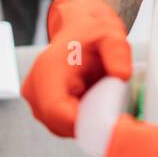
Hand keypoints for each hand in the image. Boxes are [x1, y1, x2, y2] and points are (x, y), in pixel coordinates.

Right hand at [21, 0, 130, 136]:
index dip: (82, 123)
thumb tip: (122, 75)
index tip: (108, 121)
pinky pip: (62, 124)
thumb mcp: (111, 36)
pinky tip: (91, 101)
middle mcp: (36, 86)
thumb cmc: (91, 33)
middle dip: (89, 123)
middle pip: (60, 125)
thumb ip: (118, 53)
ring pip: (62, 128)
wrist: (79, 28)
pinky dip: (80, 119)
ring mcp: (36, 99)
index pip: (55, 110)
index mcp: (48, 69)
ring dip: (84, 121)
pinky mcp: (41, 106)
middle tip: (111, 106)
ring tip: (99, 98)